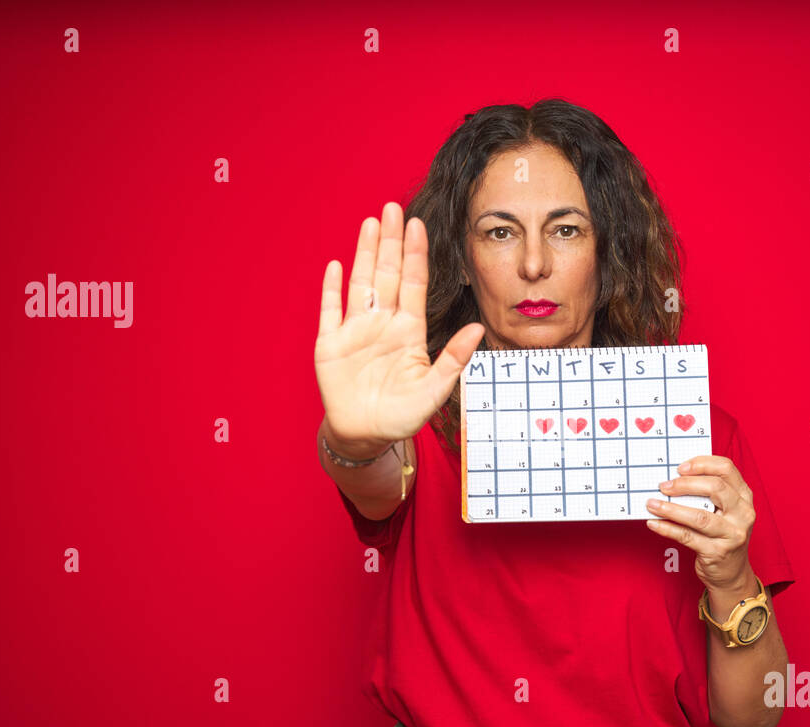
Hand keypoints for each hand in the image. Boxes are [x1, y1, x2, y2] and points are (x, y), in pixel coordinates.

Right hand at [315, 201, 485, 453]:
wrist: (366, 435)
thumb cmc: (402, 415)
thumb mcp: (435, 390)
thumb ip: (454, 358)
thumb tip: (479, 328)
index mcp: (408, 330)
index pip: (413, 284)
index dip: (415, 255)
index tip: (418, 226)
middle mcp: (382, 323)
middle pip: (387, 274)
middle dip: (390, 241)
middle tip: (392, 208)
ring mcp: (355, 331)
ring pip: (361, 283)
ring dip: (364, 253)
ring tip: (370, 223)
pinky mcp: (330, 344)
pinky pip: (330, 311)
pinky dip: (331, 289)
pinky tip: (335, 265)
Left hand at [645, 455, 755, 589]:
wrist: (732, 573)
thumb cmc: (723, 535)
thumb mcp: (725, 511)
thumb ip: (708, 494)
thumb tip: (673, 479)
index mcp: (744, 497)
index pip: (726, 469)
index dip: (702, 464)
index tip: (680, 467)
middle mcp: (743, 514)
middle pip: (715, 488)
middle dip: (685, 484)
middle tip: (664, 486)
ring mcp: (732, 534)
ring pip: (699, 516)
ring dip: (671, 508)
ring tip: (652, 504)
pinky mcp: (717, 552)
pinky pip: (687, 537)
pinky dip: (667, 529)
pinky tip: (654, 523)